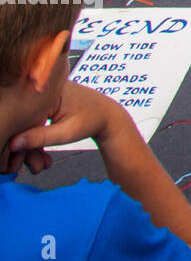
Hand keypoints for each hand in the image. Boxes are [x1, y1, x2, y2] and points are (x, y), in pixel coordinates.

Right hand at [4, 81, 127, 173]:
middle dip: (24, 149)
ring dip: (31, 149)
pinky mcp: (45, 105)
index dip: (16, 143)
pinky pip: (34, 124)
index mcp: (50, 93)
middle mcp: (45, 92)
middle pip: (24, 124)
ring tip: (39, 165)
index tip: (15, 162)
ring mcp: (44, 98)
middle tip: (26, 168)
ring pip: (28, 127)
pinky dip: (36, 142)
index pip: (24, 119)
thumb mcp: (67, 133)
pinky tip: (41, 158)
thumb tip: (13, 144)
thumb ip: (40, 138)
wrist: (108, 116)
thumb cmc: (93, 120)